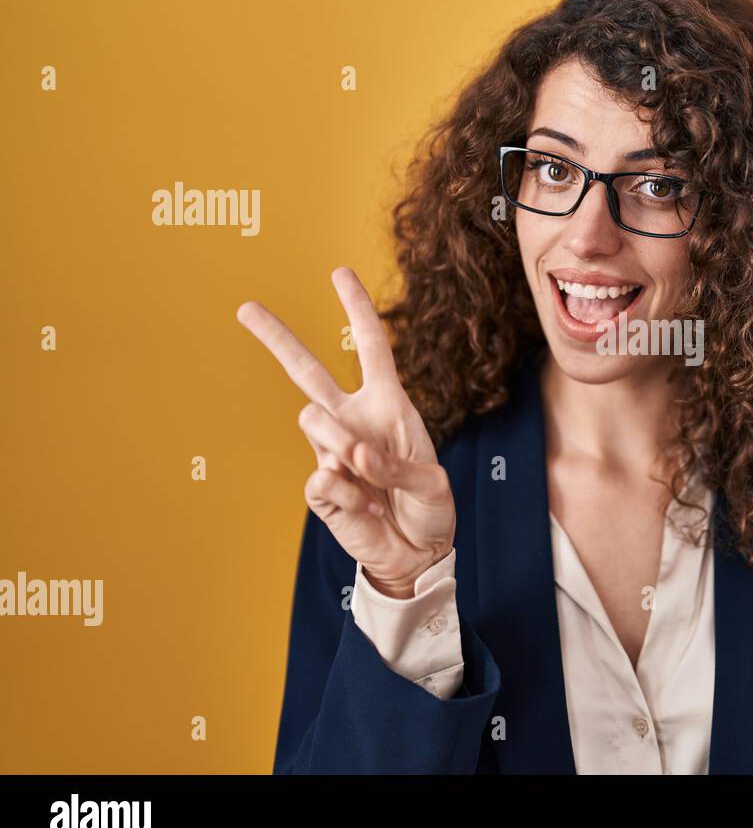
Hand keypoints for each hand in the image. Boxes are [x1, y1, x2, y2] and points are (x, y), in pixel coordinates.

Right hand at [236, 267, 454, 598]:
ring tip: (375, 483)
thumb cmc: (428, 509)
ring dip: (348, 448)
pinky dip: (350, 495)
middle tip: (245, 307)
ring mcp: (331, 452)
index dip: (357, 310)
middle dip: (276, 338)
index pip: (371, 348)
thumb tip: (348, 453)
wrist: (416, 554)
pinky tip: (366, 509)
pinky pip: (322, 478)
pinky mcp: (320, 488)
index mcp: (388, 406)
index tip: (338, 272)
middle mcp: (353, 420)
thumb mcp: (431, 483)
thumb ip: (394, 464)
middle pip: (307, 371)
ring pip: (314, 423)